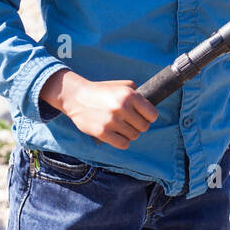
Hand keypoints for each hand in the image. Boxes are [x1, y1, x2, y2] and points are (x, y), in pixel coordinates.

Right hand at [44, 71, 158, 149]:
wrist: (77, 97)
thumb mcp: (122, 85)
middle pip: (144, 126)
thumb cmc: (102, 91)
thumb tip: (151, 106)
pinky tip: (118, 135)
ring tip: (122, 127)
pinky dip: (123, 142)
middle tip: (131, 122)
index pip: (152, 114)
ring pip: (134, 136)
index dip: (149, 117)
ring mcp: (112, 121)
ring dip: (130, 133)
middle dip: (139, 126)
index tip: (144, 117)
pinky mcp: (102, 132)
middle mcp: (122, 107)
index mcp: (130, 95)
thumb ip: (138, 93)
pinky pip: (123, 144)